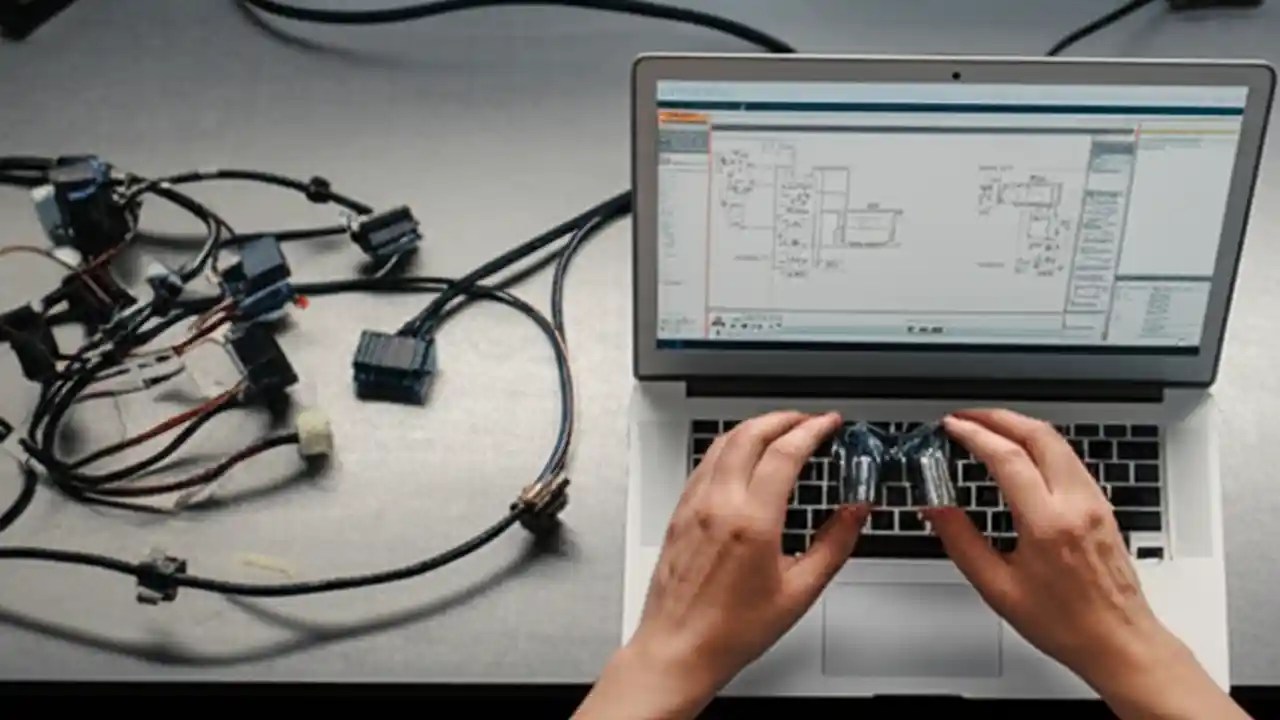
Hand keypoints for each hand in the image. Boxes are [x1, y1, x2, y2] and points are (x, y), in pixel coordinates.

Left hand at [574, 411, 867, 718]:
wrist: (678, 650)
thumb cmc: (730, 632)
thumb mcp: (799, 593)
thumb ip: (833, 546)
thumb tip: (853, 513)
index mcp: (751, 522)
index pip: (785, 452)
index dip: (812, 429)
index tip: (829, 423)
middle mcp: (718, 505)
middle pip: (750, 434)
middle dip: (784, 418)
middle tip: (808, 420)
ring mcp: (693, 506)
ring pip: (722, 442)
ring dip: (755, 427)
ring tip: (779, 430)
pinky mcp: (679, 513)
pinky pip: (705, 463)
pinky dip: (729, 447)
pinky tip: (742, 458)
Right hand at [927, 409, 1247, 719]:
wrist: (1118, 641)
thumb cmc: (1066, 623)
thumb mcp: (998, 588)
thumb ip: (961, 542)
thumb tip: (936, 509)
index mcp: (1048, 525)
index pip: (1008, 458)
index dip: (975, 435)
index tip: (952, 427)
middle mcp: (1076, 505)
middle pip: (1038, 434)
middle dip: (997, 417)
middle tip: (966, 417)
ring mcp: (1094, 502)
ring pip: (1058, 441)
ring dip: (1020, 425)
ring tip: (988, 428)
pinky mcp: (1102, 507)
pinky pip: (1069, 458)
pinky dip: (1040, 443)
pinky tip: (1021, 452)